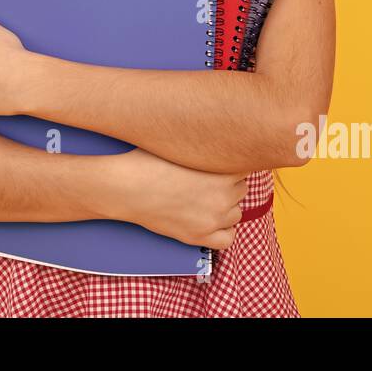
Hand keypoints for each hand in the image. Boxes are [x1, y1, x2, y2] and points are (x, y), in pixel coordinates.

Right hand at [108, 147, 247, 250]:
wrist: (125, 188)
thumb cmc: (147, 160)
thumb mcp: (180, 143)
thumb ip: (205, 142)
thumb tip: (218, 130)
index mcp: (222, 170)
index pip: (246, 166)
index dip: (232, 162)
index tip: (220, 161)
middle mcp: (223, 196)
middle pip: (242, 189)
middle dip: (229, 183)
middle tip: (208, 178)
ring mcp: (212, 219)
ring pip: (237, 213)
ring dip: (227, 206)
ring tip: (207, 197)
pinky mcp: (199, 237)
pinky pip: (228, 239)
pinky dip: (224, 230)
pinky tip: (211, 220)